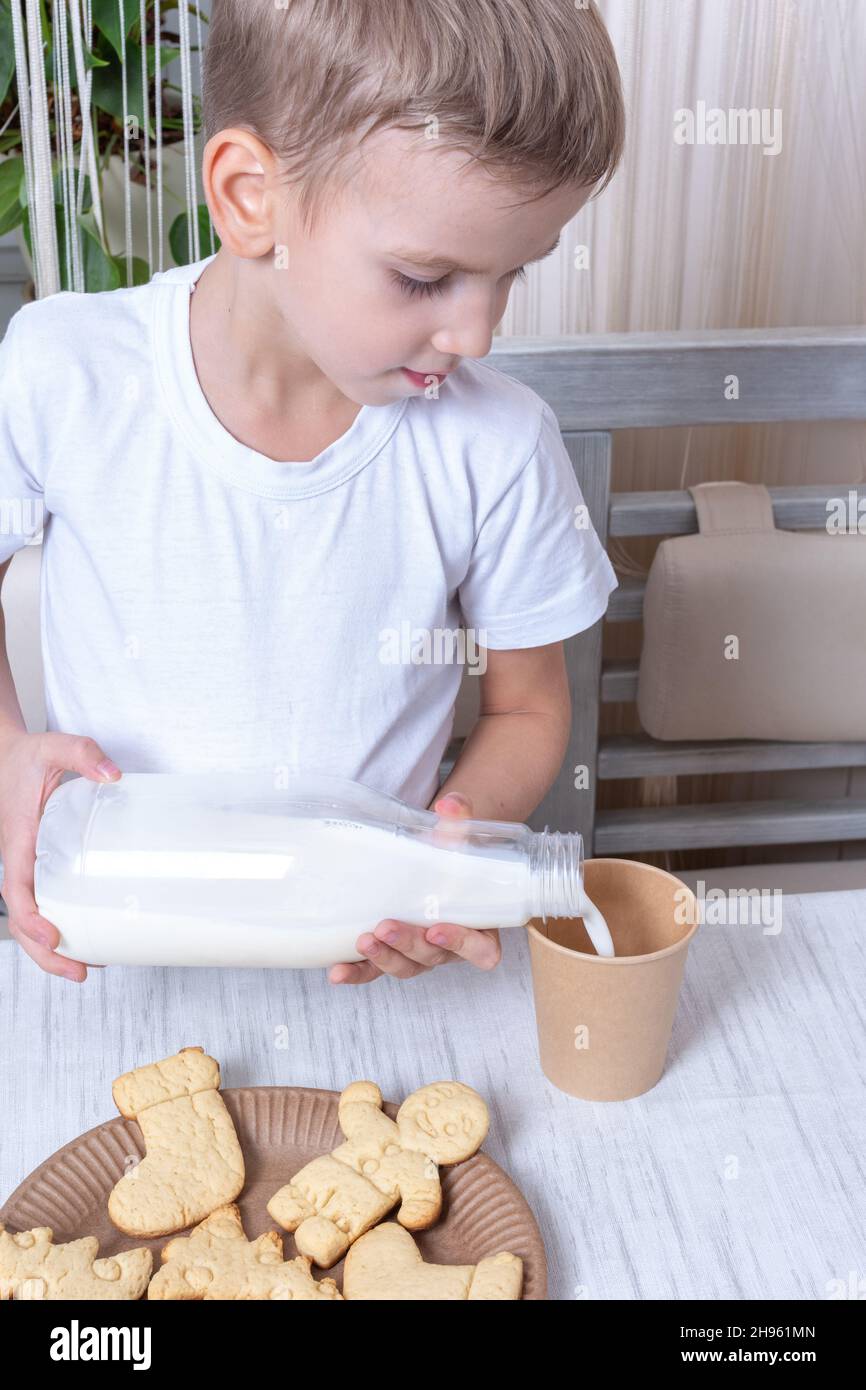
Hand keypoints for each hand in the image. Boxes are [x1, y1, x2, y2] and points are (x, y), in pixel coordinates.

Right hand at [0, 731, 121, 980]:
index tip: (53, 936)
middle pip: (23, 919)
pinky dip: (58, 926)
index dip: (32, 919)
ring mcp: (29, 865)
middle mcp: (20, 858)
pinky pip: (44, 902)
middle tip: (81, 973)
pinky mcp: (40, 864)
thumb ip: (83, 753)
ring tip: (86, 968)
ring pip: (32, 917)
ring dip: (51, 949)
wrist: (8, 755)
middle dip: (45, 952)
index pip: (17, 890)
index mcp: (18, 839)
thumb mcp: (54, 746)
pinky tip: (85, 939)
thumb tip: (113, 775)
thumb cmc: (28, 755)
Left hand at [328, 792, 501, 985]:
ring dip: (383, 958)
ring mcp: (420, 953)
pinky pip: (376, 971)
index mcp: (479, 926)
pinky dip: (358, 973)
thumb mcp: (461, 838)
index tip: (437, 929)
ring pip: (406, 967)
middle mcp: (450, 946)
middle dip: (408, 944)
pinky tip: (337, 971)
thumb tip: (449, 805)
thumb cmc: (456, 855)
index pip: (481, 949)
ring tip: (363, 940)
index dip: (462, 944)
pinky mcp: (392, 954)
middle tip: (386, 927)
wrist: (436, 858)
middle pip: (433, 956)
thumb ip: (460, 821)